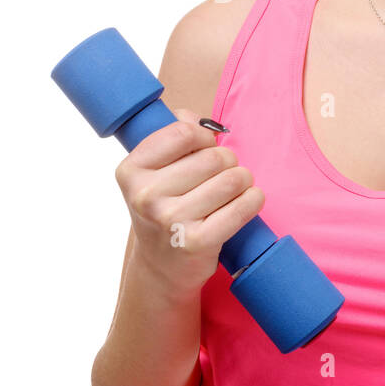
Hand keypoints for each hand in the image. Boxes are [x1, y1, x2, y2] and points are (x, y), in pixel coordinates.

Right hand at [114, 108, 264, 296]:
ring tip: (236, 187)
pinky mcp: (197, 243)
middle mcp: (146, 196)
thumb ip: (172, 134)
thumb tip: (196, 119)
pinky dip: (253, 199)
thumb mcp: (152, 172)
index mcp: (131, 170)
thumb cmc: (164, 209)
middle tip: (222, 173)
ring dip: (243, 179)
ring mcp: (170, 220)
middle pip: (213, 156)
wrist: (162, 266)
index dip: (203, 136)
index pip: (182, 132)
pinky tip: (248, 200)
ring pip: (232, 179)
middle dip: (227, 160)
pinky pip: (242, 207)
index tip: (206, 146)